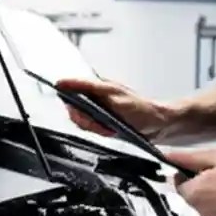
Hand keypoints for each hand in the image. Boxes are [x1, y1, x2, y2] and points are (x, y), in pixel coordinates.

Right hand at [54, 77, 173, 139]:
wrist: (158, 125)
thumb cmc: (141, 109)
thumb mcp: (115, 97)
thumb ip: (92, 91)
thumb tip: (72, 85)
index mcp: (99, 85)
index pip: (75, 83)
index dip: (65, 86)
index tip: (58, 88)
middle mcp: (97, 96)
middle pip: (74, 105)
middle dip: (82, 117)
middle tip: (98, 124)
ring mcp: (99, 109)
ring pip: (80, 118)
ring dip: (91, 125)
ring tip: (107, 128)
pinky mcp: (102, 121)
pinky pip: (89, 127)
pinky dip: (97, 130)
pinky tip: (109, 131)